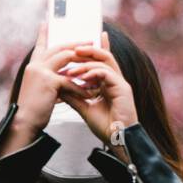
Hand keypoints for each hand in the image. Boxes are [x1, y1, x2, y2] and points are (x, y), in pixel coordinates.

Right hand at [0, 19, 90, 156]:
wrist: (23, 122)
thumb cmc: (32, 110)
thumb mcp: (39, 90)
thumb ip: (49, 80)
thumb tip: (61, 77)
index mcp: (32, 67)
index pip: (39, 46)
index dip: (43, 34)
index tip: (46, 22)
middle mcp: (35, 65)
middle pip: (58, 48)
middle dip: (75, 43)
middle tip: (89, 40)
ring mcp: (41, 71)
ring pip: (66, 57)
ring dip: (83, 58)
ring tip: (96, 58)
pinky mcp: (49, 81)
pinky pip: (70, 78)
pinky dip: (82, 85)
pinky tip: (91, 92)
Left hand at [57, 33, 138, 152]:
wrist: (118, 140)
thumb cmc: (106, 127)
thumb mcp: (84, 108)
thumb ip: (74, 96)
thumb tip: (58, 87)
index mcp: (108, 83)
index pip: (100, 62)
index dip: (93, 49)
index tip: (78, 42)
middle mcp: (116, 80)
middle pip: (103, 56)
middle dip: (88, 50)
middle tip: (72, 49)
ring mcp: (120, 83)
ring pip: (104, 62)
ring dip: (86, 63)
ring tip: (70, 68)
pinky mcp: (123, 88)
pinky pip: (107, 74)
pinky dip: (93, 73)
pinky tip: (81, 78)